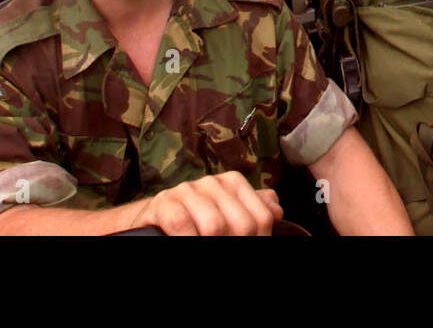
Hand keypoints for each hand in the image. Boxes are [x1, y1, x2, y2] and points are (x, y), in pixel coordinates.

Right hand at [129, 172, 282, 235]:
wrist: (156, 219)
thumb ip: (254, 209)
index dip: (258, 240)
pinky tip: (188, 244)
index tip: (247, 247)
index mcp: (234, 183)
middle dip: (235, 243)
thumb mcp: (228, 212)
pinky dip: (188, 240)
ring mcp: (187, 191)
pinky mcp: (164, 203)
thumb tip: (276, 211)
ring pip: (214, 226)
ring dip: (211, 243)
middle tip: (226, 249)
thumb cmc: (197, 220)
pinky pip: (182, 224)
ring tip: (207, 247)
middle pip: (242, 224)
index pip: (261, 218)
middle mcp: (213, 183)